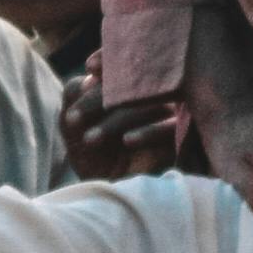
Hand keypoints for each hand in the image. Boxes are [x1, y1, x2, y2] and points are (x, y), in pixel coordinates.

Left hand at [59, 73, 185, 182]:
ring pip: (148, 105)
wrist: (107, 194)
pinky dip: (147, 132)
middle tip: (73, 119)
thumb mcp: (73, 123)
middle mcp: (153, 96)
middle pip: (134, 83)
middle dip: (98, 99)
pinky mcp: (180, 140)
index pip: (127, 62)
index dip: (111, 58)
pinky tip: (126, 141)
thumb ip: (74, 94)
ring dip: (114, 121)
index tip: (90, 66)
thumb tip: (87, 77)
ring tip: (89, 140)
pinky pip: (169, 128)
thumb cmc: (91, 156)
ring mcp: (169, 116)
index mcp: (129, 86)